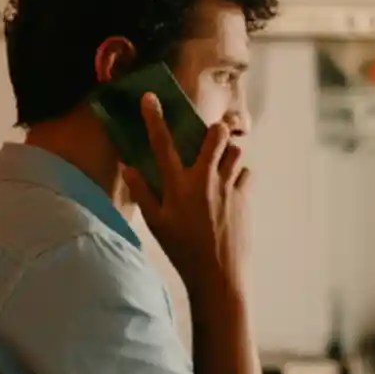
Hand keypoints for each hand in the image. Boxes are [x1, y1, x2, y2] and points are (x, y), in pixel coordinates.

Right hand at [122, 92, 249, 295]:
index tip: (150, 97)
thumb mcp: (156, 224)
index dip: (154, 117)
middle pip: (216, 136)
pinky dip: (238, 176)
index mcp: (179, 186)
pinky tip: (230, 189)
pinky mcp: (245, 199)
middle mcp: (205, 181)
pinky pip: (246, 175)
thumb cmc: (183, 251)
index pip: (162, 144)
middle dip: (214, 129)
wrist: (218, 276)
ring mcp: (229, 188)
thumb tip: (128, 167)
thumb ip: (143, 192)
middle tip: (209, 136)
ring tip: (219, 164)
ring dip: (227, 153)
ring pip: (235, 152)